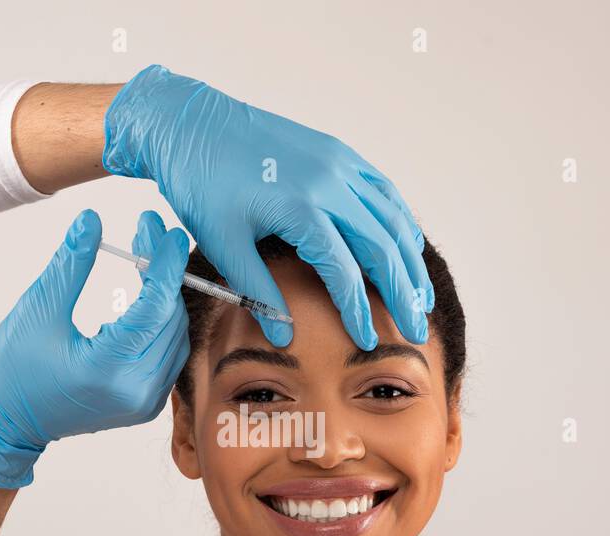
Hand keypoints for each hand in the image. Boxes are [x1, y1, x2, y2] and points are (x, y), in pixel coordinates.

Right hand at [0, 208, 189, 488]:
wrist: (5, 422)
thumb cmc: (12, 369)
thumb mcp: (39, 308)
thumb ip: (72, 264)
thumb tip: (91, 220)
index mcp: (107, 369)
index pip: (154, 306)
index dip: (164, 263)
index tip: (165, 231)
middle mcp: (136, 391)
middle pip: (170, 319)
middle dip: (164, 273)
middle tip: (148, 234)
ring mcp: (144, 402)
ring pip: (174, 336)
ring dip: (164, 296)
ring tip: (145, 260)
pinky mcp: (145, 404)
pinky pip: (168, 354)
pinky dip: (159, 322)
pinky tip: (142, 296)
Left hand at [101, 64, 432, 350]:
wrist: (188, 122)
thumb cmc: (198, 183)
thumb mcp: (222, 245)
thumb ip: (258, 292)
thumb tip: (284, 336)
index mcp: (300, 207)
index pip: (345, 271)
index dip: (359, 310)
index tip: (367, 340)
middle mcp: (329, 181)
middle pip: (383, 245)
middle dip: (402, 293)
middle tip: (416, 329)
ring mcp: (338, 161)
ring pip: (391, 216)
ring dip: (410, 259)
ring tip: (421, 296)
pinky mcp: (337, 151)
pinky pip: (381, 190)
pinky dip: (400, 221)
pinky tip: (406, 246)